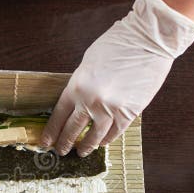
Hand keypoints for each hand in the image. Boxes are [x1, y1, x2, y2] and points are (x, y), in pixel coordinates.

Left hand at [41, 0, 193, 155]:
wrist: (147, 41)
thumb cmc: (117, 44)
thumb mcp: (88, 63)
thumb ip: (81, 84)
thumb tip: (77, 101)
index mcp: (76, 86)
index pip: (59, 116)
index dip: (52, 132)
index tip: (46, 142)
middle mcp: (90, 101)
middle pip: (73, 129)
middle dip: (65, 143)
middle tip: (60, 151)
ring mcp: (110, 109)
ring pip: (94, 136)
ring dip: (87, 146)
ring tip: (82, 152)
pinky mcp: (129, 113)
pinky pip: (115, 132)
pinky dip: (108, 139)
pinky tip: (102, 142)